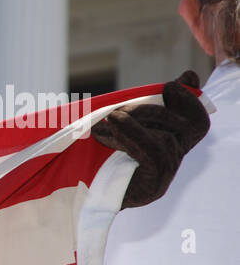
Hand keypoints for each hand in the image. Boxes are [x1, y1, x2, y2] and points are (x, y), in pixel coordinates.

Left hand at [92, 70, 209, 208]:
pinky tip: (112, 127)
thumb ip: (147, 103)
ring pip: (165, 139)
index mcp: (168, 145)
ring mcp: (164, 176)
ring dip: (134, 124)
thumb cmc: (89, 155)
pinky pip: (152, 153)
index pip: (196, 123)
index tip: (170, 86)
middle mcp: (171, 161)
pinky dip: (133, 134)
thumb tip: (190, 75)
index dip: (190, 102)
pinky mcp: (152, 187)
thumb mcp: (118, 122)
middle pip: (185, 127)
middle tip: (116, 111)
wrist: (68, 189)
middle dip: (151, 111)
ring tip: (106, 123)